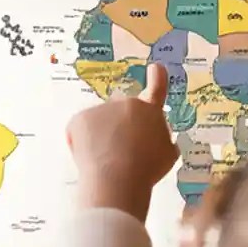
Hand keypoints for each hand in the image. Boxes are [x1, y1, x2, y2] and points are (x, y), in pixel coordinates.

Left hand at [67, 63, 178, 219]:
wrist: (116, 178)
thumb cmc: (147, 169)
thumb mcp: (167, 155)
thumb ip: (163, 140)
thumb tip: (156, 137)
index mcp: (150, 111)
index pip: (157, 88)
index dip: (157, 77)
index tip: (155, 68)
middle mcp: (126, 103)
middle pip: (122, 113)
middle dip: (121, 127)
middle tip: (121, 152)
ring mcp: (101, 108)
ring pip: (101, 123)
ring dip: (102, 136)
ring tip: (107, 161)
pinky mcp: (80, 118)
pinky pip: (81, 131)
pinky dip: (83, 143)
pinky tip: (91, 159)